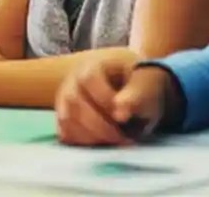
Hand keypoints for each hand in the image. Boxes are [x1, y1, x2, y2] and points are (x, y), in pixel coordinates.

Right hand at [55, 53, 169, 146]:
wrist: (128, 82)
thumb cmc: (137, 82)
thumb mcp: (145, 83)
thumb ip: (135, 96)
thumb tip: (120, 114)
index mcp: (93, 64)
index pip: (89, 79)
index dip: (104, 99)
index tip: (125, 117)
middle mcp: (73, 80)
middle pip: (74, 102)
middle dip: (99, 126)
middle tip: (123, 139)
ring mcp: (65, 99)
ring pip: (66, 119)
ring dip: (90, 136)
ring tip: (114, 142)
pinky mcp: (65, 116)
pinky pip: (64, 132)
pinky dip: (81, 142)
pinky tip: (101, 144)